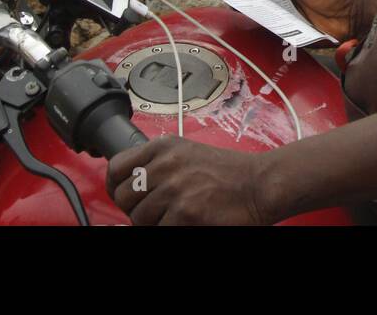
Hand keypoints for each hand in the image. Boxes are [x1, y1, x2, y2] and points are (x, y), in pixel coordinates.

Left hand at [106, 136, 274, 224]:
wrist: (261, 184)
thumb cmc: (230, 172)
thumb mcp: (188, 153)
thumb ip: (159, 162)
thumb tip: (131, 183)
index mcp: (164, 146)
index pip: (117, 167)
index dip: (116, 186)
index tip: (123, 196)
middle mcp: (166, 164)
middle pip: (124, 196)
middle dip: (135, 209)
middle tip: (154, 213)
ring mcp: (175, 189)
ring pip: (139, 219)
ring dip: (154, 223)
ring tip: (175, 217)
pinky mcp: (185, 213)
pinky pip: (159, 230)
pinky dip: (170, 230)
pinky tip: (187, 222)